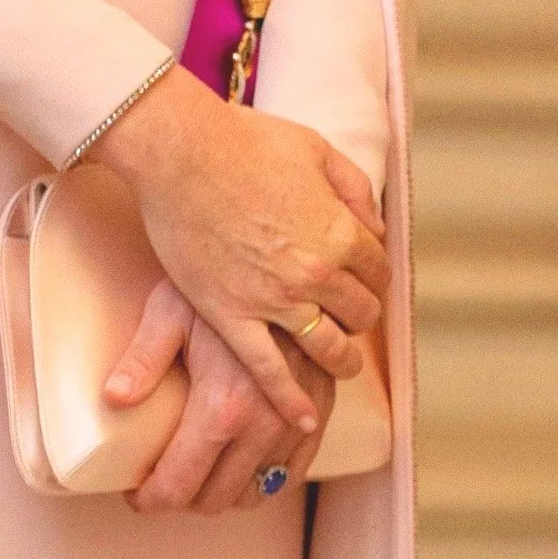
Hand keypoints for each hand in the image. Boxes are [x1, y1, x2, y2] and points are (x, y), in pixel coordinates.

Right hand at [94, 66, 387, 414]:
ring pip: (327, 349)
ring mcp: (274, 300)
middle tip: (347, 314)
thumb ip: (354, 188)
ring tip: (340, 363)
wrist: (179, 151)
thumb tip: (374, 226)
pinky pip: (270, 371)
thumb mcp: (315, 148)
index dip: (371, 274)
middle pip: (360, 314)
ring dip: (341, 360)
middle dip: (359, 315)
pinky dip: (291, 399)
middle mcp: (315, 273)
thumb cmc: (243, 141)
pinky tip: (304, 417)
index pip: (378, 270)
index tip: (360, 277)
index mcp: (339, 231)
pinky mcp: (231, 316)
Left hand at [105, 278, 335, 512]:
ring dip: (222, 493)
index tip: (136, 494)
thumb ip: (142, 358)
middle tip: (160, 480)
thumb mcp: (172, 309)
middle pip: (215, 499)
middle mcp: (263, 427)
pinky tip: (238, 463)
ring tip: (197, 471)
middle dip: (182, 498)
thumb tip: (112, 399)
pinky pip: (290, 474)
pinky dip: (261, 480)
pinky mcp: (319, 416)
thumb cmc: (224, 281)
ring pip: (254, 493)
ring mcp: (295, 426)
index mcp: (222, 407)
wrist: (291, 263)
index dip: (151, 500)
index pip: (180, 484)